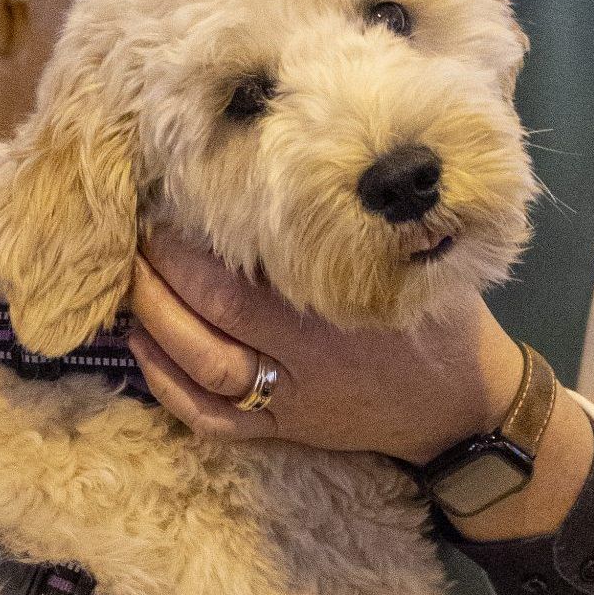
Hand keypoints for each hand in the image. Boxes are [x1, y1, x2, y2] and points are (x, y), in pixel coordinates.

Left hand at [125, 226, 523, 464]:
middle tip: (135, 235)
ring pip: (201, 372)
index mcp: (337, 316)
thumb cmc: (445, 323)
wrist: (464, 411)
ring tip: (129, 283)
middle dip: (160, 277)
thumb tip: (343, 161)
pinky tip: (142, 350)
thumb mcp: (425, 264)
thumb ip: (379, 228)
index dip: (190, 251)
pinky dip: (167, 388)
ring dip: (154, 325)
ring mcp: (289, 403)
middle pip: (210, 322)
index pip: (240, 285)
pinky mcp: (283, 432)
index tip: (167, 208)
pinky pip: (211, 421)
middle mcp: (304, 362)